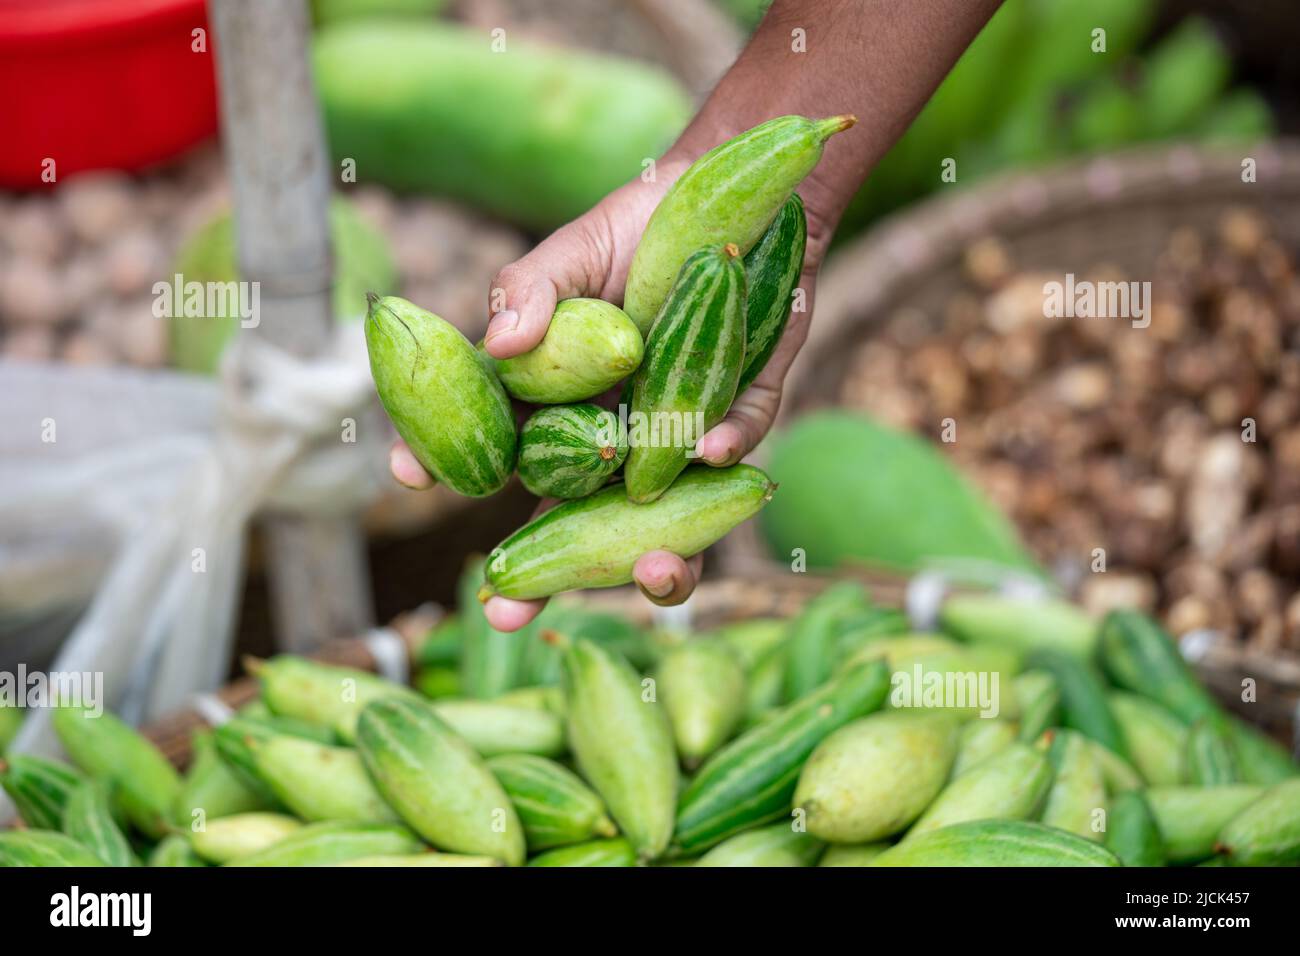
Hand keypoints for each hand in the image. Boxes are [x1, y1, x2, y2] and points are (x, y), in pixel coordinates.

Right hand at [390, 149, 825, 630]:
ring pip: (666, 521)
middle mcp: (613, 438)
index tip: (411, 475)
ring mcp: (677, 435)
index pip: (496, 451)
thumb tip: (501, 341)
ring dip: (660, 557)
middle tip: (504, 614)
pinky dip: (726, 448)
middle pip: (575, 523)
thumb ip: (528, 290)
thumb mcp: (570, 254)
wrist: (728, 197)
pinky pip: (736, 442)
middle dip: (544, 576)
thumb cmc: (632, 229)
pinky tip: (710, 450)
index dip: (451, 468)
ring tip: (654, 572)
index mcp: (556, 409)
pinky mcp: (741, 411)